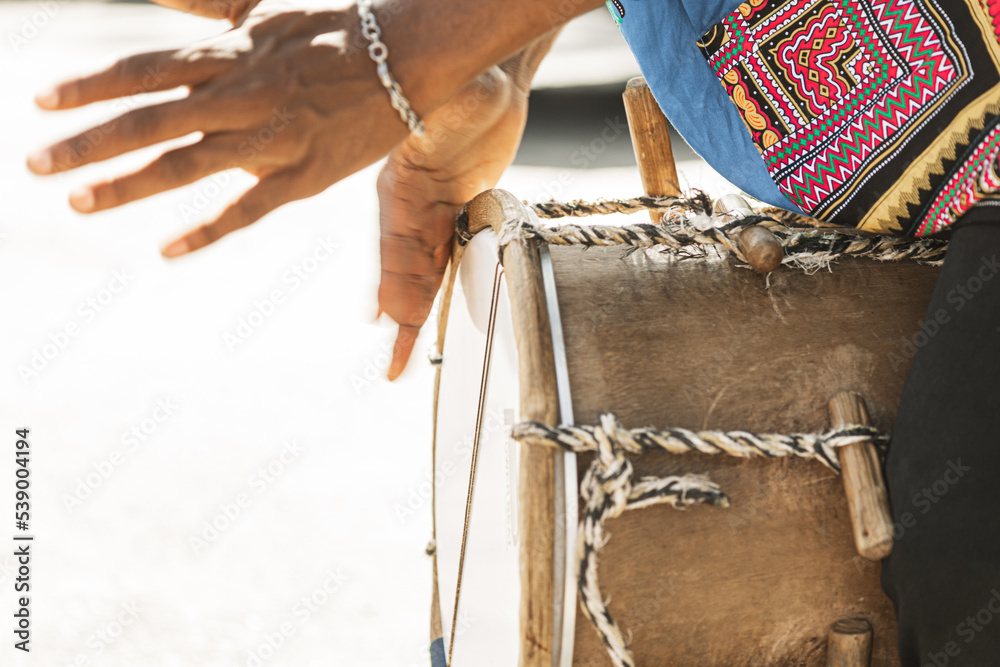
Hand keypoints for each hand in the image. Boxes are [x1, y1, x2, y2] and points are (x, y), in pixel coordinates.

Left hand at [27, 0, 410, 257]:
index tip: (41, 102)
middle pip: (151, 120)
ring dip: (128, 185)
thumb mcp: (263, 6)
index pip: (143, 70)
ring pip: (188, 164)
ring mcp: (273, 139)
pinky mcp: (304, 177)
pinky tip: (166, 249)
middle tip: (36, 165)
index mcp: (230, 53)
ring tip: (80, 202)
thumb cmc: (334, 28)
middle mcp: (241, 95)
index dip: (90, 87)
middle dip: (88, 143)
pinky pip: (248, 209)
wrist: (406, 59)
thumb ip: (204, 1)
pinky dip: (206, 230)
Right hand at [376, 27, 560, 379]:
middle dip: (402, 315)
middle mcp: (408, 206)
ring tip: (402, 358)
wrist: (489, 79)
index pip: (396, 244)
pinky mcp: (453, 214)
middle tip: (398, 363)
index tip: (390, 320)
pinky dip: (429, 292)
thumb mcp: (452, 100)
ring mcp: (428, 213)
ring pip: (418, 273)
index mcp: (401, 185)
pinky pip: (439, 261)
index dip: (394, 283)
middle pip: (403, 270)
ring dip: (413, 314)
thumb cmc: (469, 84)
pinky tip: (416, 316)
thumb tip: (430, 127)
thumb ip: (437, 122)